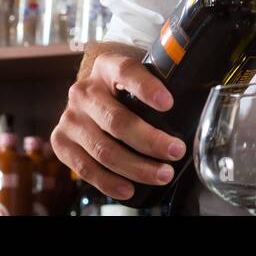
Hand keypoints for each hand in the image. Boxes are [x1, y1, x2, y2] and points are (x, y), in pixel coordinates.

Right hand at [50, 42, 188, 202]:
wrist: (90, 95)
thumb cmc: (123, 90)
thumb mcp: (137, 78)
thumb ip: (156, 88)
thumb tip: (195, 110)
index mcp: (107, 66)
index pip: (126, 72)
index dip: (147, 88)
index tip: (168, 103)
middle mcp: (84, 91)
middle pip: (117, 120)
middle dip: (151, 141)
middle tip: (176, 151)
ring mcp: (70, 118)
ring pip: (104, 150)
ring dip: (136, 167)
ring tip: (162, 174)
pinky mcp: (61, 141)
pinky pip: (86, 168)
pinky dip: (109, 182)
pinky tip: (129, 188)